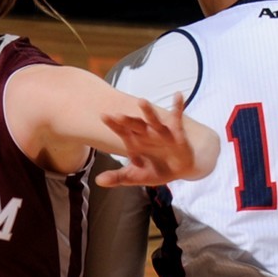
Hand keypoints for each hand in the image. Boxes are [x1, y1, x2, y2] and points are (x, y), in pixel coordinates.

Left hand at [98, 94, 219, 187]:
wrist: (179, 170)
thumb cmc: (155, 170)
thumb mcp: (135, 176)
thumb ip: (117, 177)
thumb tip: (98, 181)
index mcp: (134, 142)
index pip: (122, 131)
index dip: (113, 125)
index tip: (103, 116)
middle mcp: (146, 134)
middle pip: (135, 125)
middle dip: (127, 121)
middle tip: (118, 116)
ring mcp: (160, 132)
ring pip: (153, 120)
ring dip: (148, 112)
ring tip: (142, 102)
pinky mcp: (176, 132)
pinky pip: (176, 118)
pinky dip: (178, 106)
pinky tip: (178, 95)